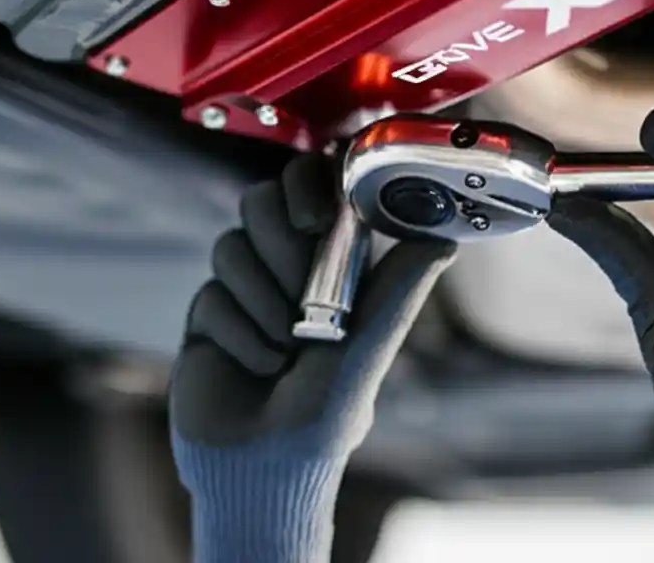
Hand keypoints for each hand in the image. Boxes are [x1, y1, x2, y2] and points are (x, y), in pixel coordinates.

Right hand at [169, 153, 454, 562]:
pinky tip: (257, 366)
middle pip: (264, 202)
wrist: (261, 467)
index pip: (316, 190)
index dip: (308, 186)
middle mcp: (287, 268)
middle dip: (282, 248)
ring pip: (234, 244)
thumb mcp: (366, 352)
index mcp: (334, 266)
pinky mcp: (208, 312)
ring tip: (286, 350)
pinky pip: (213, 292)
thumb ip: (396, 294)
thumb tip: (445, 242)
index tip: (314, 217)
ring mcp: (245, 287)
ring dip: (262, 299)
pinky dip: (238, 331)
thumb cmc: (326, 417)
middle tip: (301, 295)